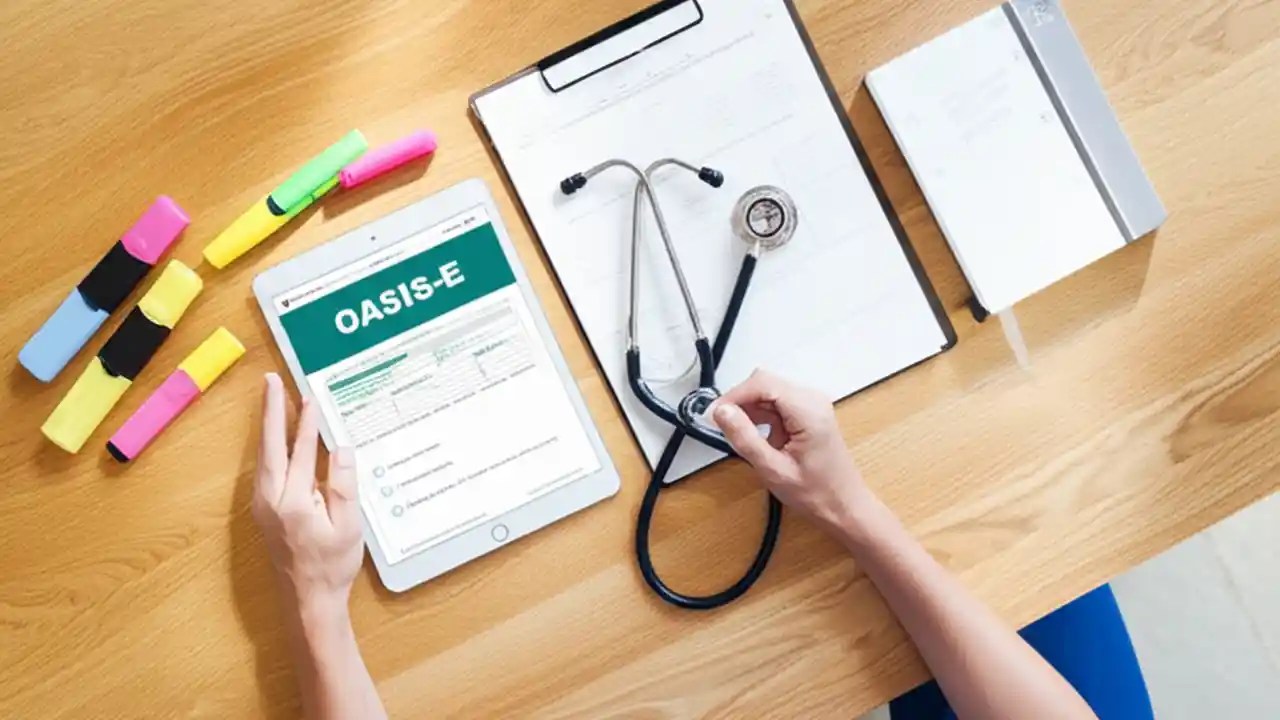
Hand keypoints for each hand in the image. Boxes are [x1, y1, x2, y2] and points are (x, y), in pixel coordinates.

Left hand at [253, 373, 363, 621]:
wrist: (308, 601)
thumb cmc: (332, 566)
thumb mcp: (349, 527)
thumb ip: (343, 486)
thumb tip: (341, 449)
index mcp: (293, 502)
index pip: (299, 452)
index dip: (306, 423)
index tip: (309, 397)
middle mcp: (270, 500)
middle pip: (270, 446)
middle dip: (272, 412)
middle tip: (272, 382)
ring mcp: (263, 506)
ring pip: (264, 456)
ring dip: (270, 427)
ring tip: (275, 400)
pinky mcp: (263, 511)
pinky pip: (265, 469)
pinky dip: (271, 447)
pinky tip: (278, 438)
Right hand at [712, 370, 867, 533]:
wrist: (844, 506)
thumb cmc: (817, 493)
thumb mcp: (773, 470)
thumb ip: (745, 438)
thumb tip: (721, 412)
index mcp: (809, 411)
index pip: (763, 383)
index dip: (734, 395)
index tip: (714, 414)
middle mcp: (813, 400)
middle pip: (765, 383)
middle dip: (740, 402)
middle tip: (722, 426)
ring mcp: (812, 405)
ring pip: (768, 392)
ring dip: (749, 410)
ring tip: (740, 436)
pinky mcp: (808, 413)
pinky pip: (777, 403)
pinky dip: (761, 416)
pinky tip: (757, 438)